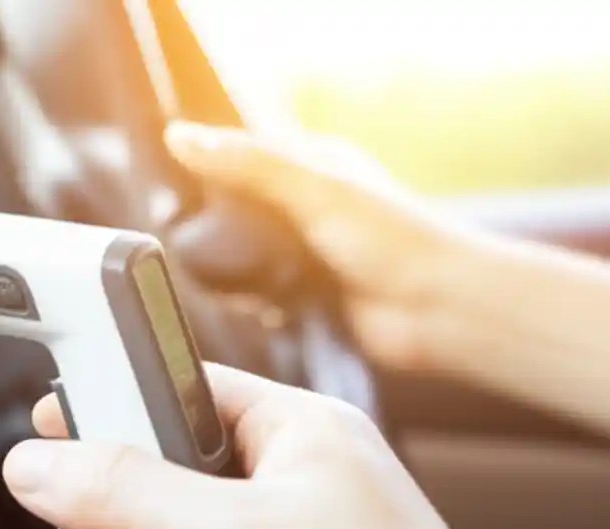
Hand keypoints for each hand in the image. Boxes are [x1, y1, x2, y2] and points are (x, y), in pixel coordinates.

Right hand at [165, 122, 480, 371]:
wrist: (439, 311)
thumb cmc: (393, 242)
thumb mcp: (312, 189)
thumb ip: (246, 164)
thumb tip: (180, 137)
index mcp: (316, 165)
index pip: (247, 150)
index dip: (209, 158)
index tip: (170, 172)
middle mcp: (312, 205)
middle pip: (242, 204)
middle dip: (214, 218)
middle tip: (178, 228)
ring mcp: (310, 252)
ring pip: (247, 251)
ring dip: (231, 262)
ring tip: (206, 269)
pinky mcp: (310, 295)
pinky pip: (261, 293)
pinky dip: (249, 299)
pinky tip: (246, 303)